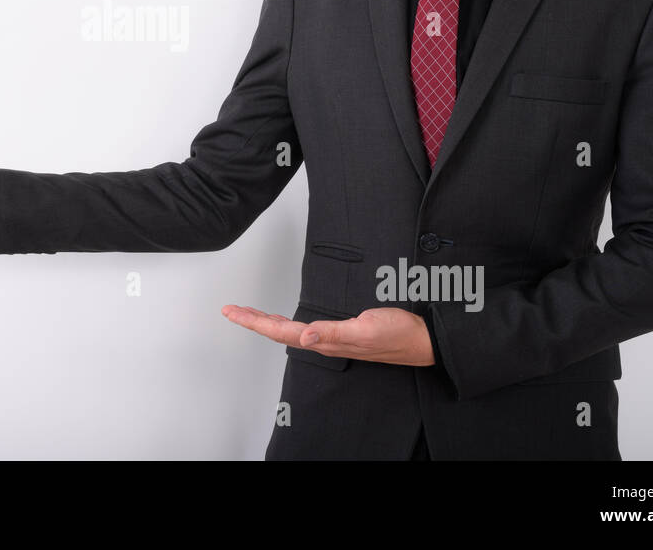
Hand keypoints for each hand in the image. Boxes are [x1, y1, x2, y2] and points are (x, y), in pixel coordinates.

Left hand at [221, 304, 434, 365]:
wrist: (422, 339)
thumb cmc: (397, 334)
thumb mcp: (365, 330)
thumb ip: (333, 333)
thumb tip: (303, 336)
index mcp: (325, 340)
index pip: (280, 332)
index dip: (254, 322)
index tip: (232, 312)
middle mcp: (324, 341)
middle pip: (279, 331)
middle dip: (253, 321)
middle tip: (230, 310)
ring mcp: (332, 338)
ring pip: (290, 330)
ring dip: (267, 322)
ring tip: (249, 314)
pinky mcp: (341, 332)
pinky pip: (304, 328)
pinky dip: (287, 323)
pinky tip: (284, 321)